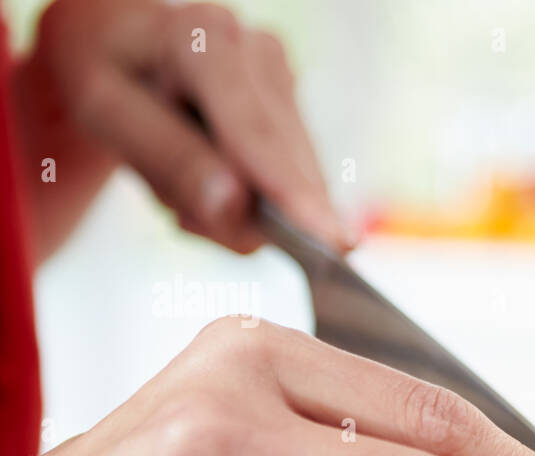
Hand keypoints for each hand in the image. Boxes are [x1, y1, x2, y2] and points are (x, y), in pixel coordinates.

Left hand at [18, 0, 346, 255]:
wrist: (122, 38)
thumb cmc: (106, 72)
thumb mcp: (105, 114)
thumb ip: (169, 161)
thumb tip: (236, 207)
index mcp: (204, 42)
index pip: (255, 136)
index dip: (292, 192)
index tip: (332, 242)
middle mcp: (258, 51)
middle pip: (281, 164)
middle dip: (246, 214)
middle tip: (182, 217)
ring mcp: (283, 75)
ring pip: (291, 176)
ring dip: (242, 204)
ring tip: (181, 180)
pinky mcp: (294, 99)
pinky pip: (289, 174)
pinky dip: (252, 193)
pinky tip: (212, 173)